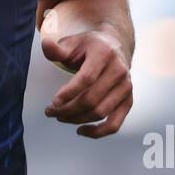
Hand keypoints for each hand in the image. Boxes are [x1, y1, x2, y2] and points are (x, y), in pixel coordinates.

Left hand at [41, 20, 132, 138]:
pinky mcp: (127, 101)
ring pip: (100, 112)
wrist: (114, 47)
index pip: (87, 78)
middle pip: (92, 99)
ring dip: (77, 119)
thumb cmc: (90, 47)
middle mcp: (119, 71)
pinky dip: (98, 132)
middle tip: (51, 111)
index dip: (69, 93)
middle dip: (68, 109)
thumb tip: (46, 45)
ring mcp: (125, 87)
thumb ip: (57, 48)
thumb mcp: (73, 43)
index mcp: (104, 54)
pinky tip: (81, 130)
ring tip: (61, 117)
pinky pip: (114, 124)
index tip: (54, 102)